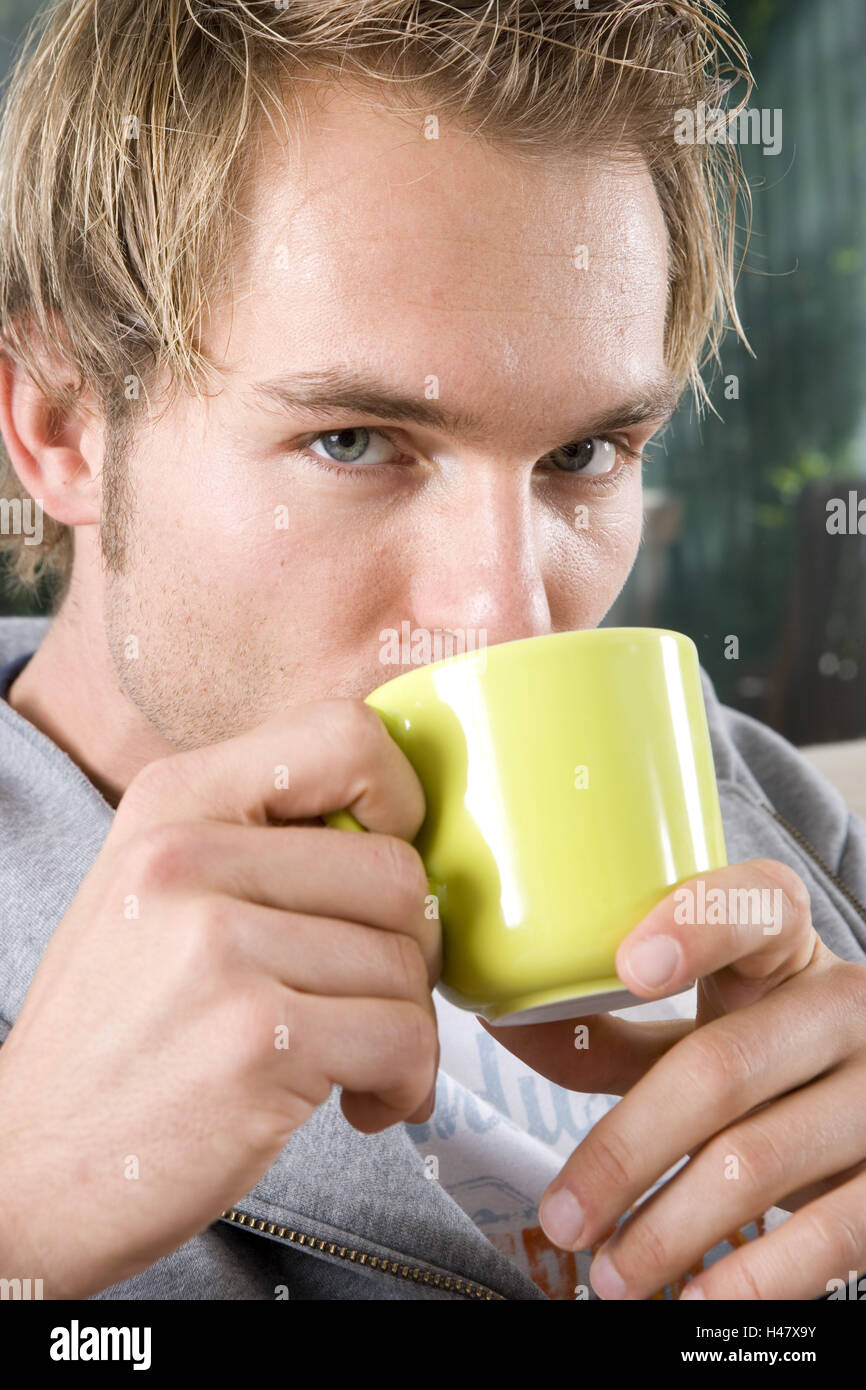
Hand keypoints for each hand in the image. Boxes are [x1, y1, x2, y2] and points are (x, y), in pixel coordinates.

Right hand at [0, 699, 438, 1297]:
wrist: (31, 1166)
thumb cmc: (119, 1025)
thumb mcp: (157, 887)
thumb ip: (263, 837)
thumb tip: (407, 830)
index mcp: (173, 799)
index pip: (349, 737)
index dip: (398, 801)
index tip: (379, 872)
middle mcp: (190, 857)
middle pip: (397, 870)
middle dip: (407, 948)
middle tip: (366, 995)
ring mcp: (220, 949)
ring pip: (407, 963)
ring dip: (404, 1027)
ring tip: (347, 1056)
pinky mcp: (256, 1042)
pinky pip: (405, 1038)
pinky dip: (405, 1081)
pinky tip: (357, 1100)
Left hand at [492, 858, 865, 1297]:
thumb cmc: (769, 1055)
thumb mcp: (703, 1027)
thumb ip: (614, 1030)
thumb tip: (503, 1019)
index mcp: (787, 946)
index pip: (757, 904)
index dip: (697, 926)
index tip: (629, 967)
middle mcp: (843, 1005)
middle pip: (723, 1065)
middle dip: (626, 1150)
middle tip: (562, 1216)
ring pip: (760, 1159)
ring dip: (670, 1230)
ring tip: (611, 1273)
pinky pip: (830, 1234)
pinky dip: (753, 1277)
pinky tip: (697, 1298)